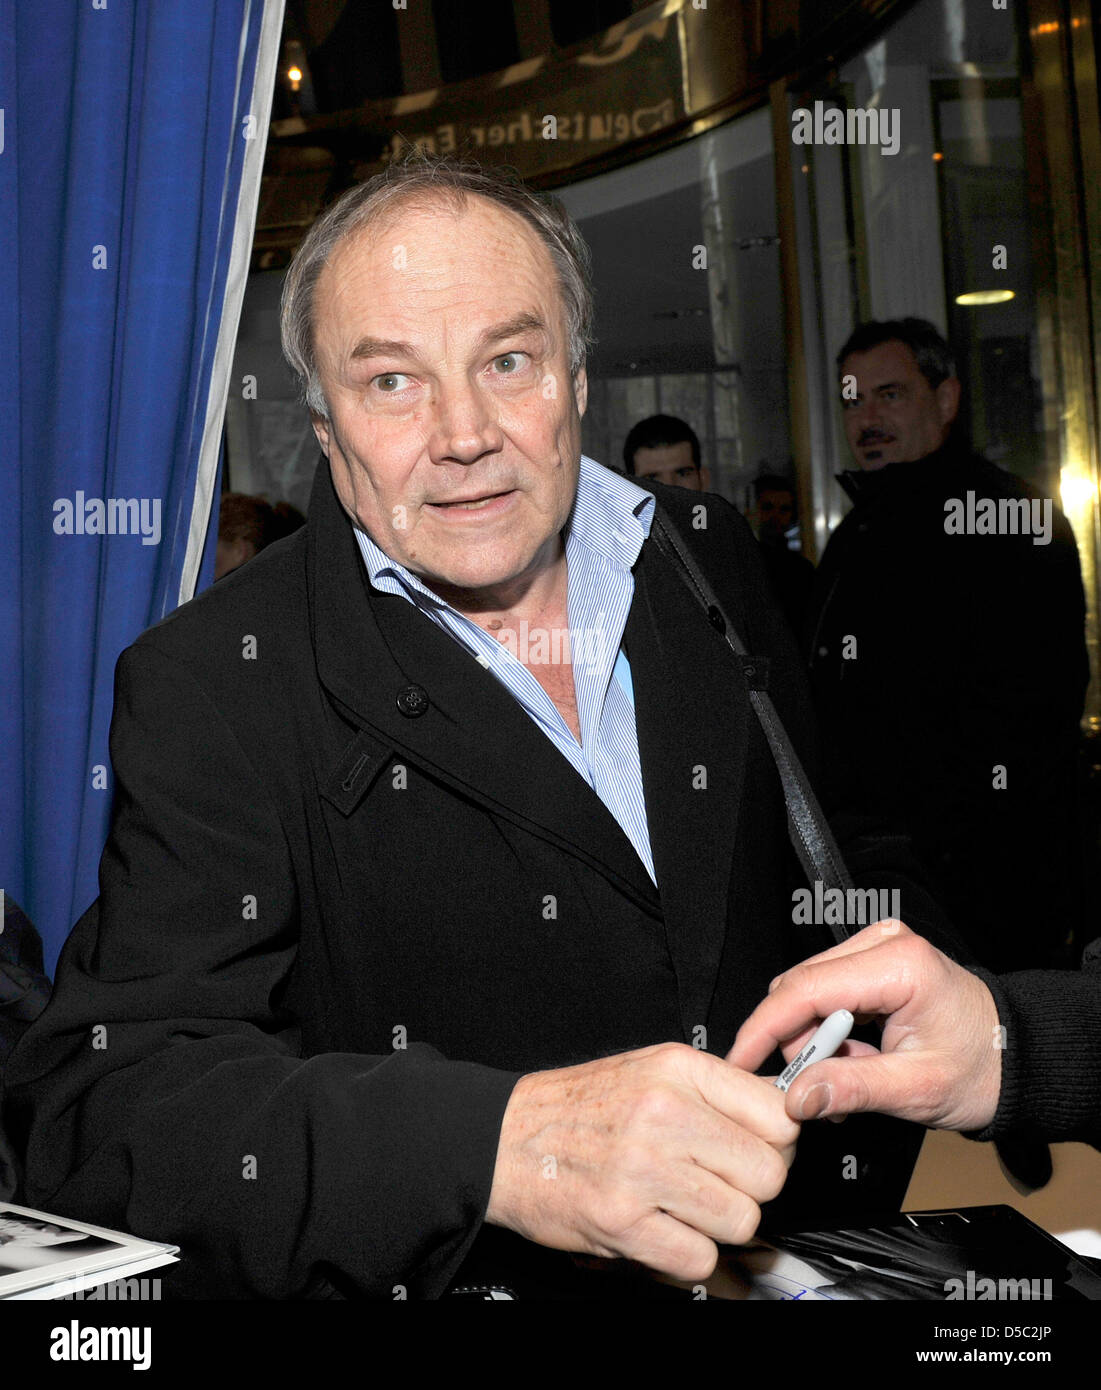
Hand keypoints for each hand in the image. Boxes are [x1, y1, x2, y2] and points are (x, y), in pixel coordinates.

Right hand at [485, 1042, 798, 1281]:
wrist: (503, 1137)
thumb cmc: (577, 1107)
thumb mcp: (650, 1069)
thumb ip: (714, 1090)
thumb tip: (781, 1119)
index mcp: (676, 1068)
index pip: (778, 1114)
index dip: (777, 1142)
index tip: (762, 1150)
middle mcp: (663, 1112)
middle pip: (769, 1174)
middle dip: (751, 1188)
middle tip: (720, 1183)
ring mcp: (643, 1167)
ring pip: (741, 1220)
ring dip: (719, 1225)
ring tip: (686, 1205)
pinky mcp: (621, 1220)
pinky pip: (699, 1258)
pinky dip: (687, 1255)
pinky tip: (664, 1230)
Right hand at [726, 921, 1001, 1131]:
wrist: (1012, 1058)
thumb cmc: (980, 1068)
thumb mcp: (916, 1089)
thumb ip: (851, 1090)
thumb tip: (796, 1097)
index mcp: (898, 965)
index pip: (805, 989)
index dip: (765, 1027)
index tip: (740, 1061)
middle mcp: (883, 944)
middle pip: (799, 988)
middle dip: (793, 1042)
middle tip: (807, 1090)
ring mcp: (876, 947)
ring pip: (806, 991)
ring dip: (811, 1041)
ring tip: (843, 1078)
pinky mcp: (871, 960)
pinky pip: (823, 992)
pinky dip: (825, 1031)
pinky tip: (848, 1059)